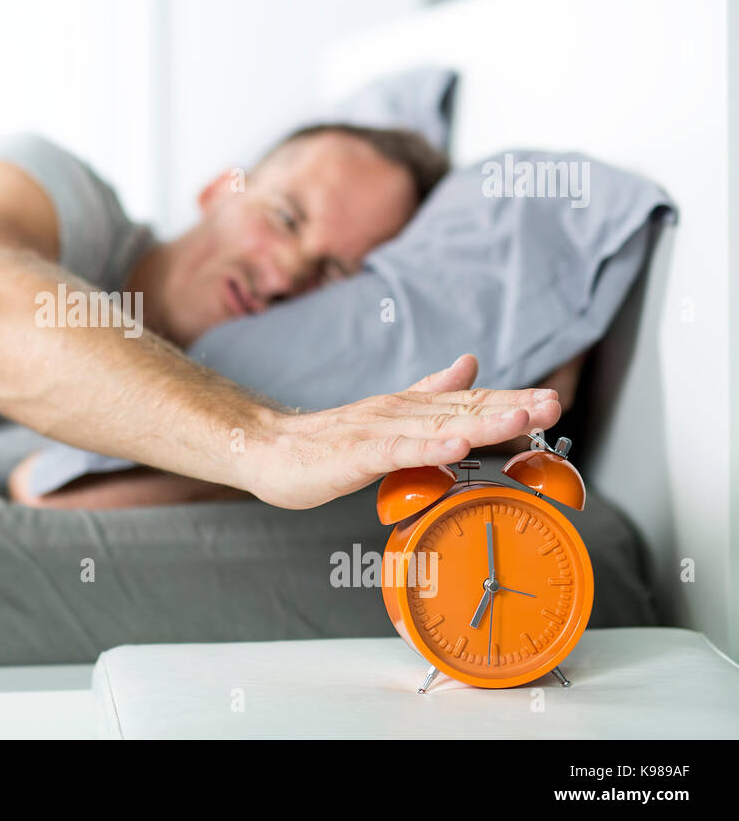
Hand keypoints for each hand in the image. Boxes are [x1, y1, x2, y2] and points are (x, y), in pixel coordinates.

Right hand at [235, 354, 562, 509]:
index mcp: (409, 409)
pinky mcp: (353, 456)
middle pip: (461, 412)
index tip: (551, 401)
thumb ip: (431, 392)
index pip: (468, 403)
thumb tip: (470, 364)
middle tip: (551, 405)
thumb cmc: (325, 441)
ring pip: (436, 428)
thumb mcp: (388, 416)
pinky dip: (428, 450)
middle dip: (509, 409)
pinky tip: (455, 449)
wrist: (268, 449)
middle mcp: (398, 414)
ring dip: (480, 423)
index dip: (510, 401)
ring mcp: (376, 432)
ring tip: (518, 419)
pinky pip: (396, 452)